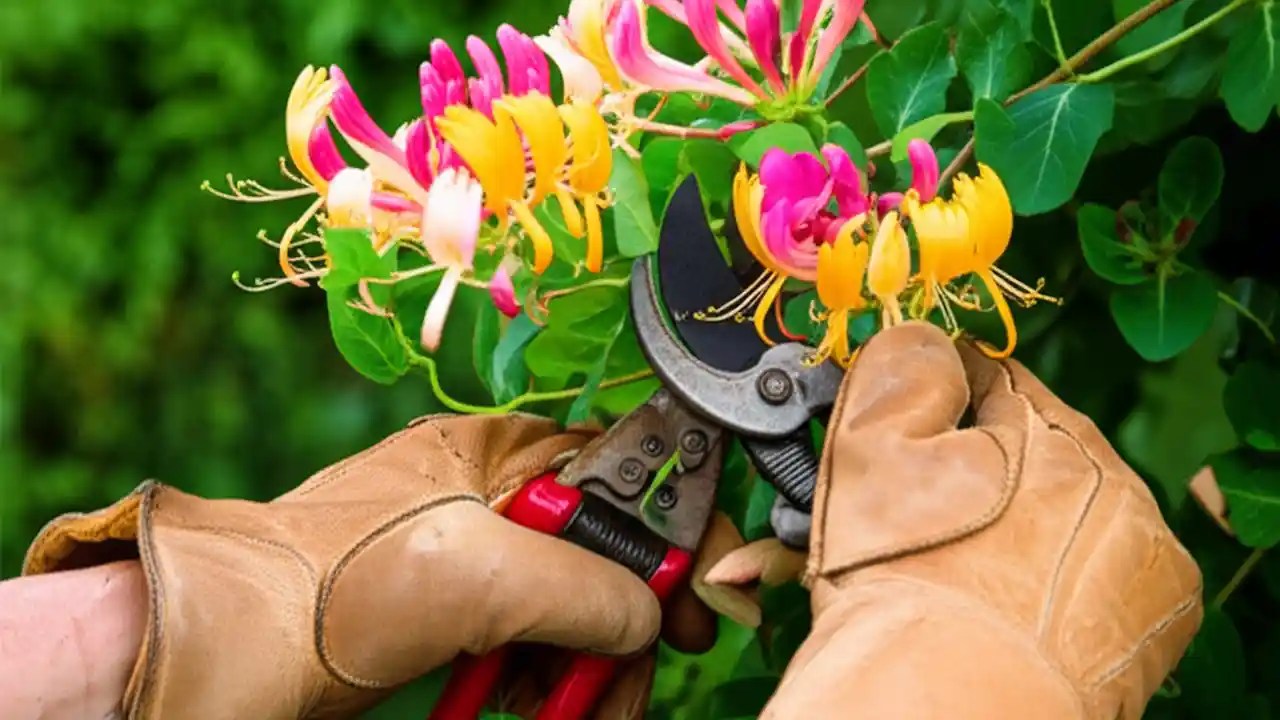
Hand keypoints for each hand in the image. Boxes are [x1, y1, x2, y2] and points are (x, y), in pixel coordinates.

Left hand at [22, 413, 716, 718]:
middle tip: (645, 675)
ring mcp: (477, 555)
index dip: (678, 531)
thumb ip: (590, 586)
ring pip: (574, 605)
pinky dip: (547, 676)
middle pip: (609, 552)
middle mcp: (497, 496)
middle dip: (634, 620)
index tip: (709, 594)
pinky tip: (536, 703)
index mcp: (506, 453)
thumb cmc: (335, 582)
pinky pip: (533, 639)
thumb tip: (649, 615)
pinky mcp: (458, 611)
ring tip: (582, 708)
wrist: (239, 649)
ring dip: (591, 663)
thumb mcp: (485, 573)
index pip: (627, 473)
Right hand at [751, 322, 1202, 718]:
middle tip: (930, 523)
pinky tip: (1016, 602)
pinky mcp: (1157, 607)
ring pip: (1069, 507)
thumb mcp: (868, 446)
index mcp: (1044, 423)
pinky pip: (1102, 567)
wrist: (947, 699)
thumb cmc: (899, 577)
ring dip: (1026, 521)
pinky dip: (1064, 576)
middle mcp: (1111, 473)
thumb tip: (923, 335)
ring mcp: (1141, 543)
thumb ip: (899, 366)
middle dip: (984, 470)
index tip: (909, 444)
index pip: (989, 378)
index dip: (938, 407)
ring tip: (969, 570)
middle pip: (1035, 446)